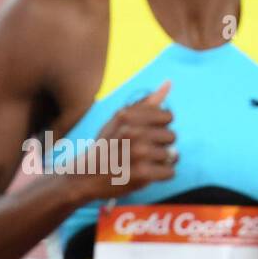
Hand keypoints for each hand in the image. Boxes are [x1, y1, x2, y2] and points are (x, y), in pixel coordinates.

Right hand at [76, 80, 177, 201]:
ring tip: (143, 163)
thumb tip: (169, 82)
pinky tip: (148, 174)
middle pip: (172, 136)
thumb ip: (146, 103)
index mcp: (126, 115)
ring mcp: (137, 153)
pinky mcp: (142, 174)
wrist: (85, 176)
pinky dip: (162, 175)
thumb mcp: (120, 120)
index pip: (167, 116)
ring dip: (161, 161)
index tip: (145, 134)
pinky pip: (170, 172)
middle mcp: (132, 131)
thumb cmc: (107, 146)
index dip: (159, 126)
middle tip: (142, 151)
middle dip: (161, 145)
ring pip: (172, 155)